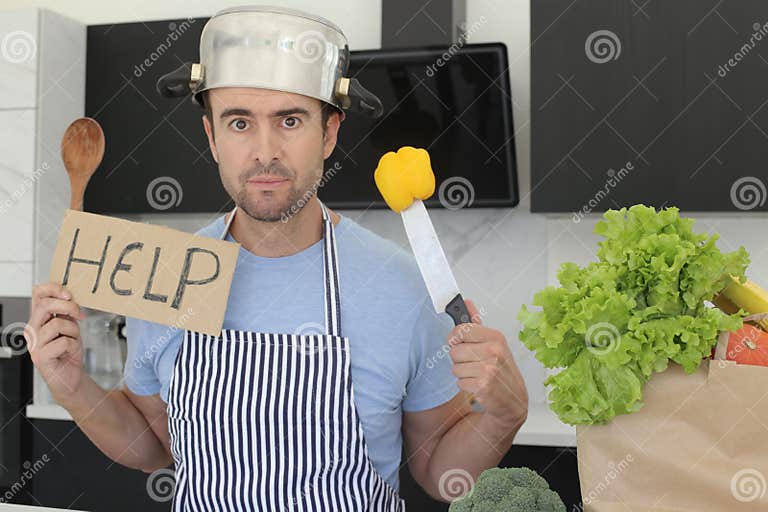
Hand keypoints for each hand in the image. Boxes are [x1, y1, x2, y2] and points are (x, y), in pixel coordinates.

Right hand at [27, 282, 86, 402]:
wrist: (70, 376)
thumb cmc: (68, 351)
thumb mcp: (70, 326)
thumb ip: (66, 312)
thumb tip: (71, 297)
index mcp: (38, 319)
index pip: (37, 294)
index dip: (53, 288)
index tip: (69, 294)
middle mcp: (32, 329)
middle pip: (45, 305)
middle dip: (68, 306)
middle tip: (80, 315)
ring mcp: (34, 343)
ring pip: (57, 324)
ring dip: (73, 330)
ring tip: (73, 339)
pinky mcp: (40, 357)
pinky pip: (63, 342)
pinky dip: (73, 345)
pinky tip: (69, 351)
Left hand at [448, 299, 527, 427]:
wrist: (514, 399)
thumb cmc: (502, 369)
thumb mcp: (494, 343)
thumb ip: (477, 323)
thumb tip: (466, 302)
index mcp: (495, 337)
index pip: (459, 330)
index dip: (456, 338)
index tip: (461, 343)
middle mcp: (493, 351)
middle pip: (454, 351)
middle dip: (460, 359)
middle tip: (475, 363)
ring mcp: (488, 369)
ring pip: (455, 368)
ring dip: (463, 373)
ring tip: (478, 375)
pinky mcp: (482, 386)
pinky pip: (459, 382)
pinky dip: (466, 386)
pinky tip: (479, 385)